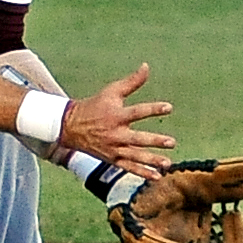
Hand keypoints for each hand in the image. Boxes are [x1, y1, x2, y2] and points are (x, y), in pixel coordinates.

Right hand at [59, 63, 175, 177]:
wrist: (71, 127)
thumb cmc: (95, 106)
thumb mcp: (111, 91)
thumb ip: (131, 82)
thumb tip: (146, 66)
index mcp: (116, 116)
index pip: (138, 112)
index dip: (153, 109)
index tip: (169, 107)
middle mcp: (115, 134)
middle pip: (138, 139)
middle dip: (155, 141)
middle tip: (172, 142)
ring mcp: (114, 149)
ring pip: (135, 157)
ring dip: (152, 160)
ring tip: (167, 163)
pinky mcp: (112, 159)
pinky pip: (129, 168)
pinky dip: (142, 173)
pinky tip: (157, 176)